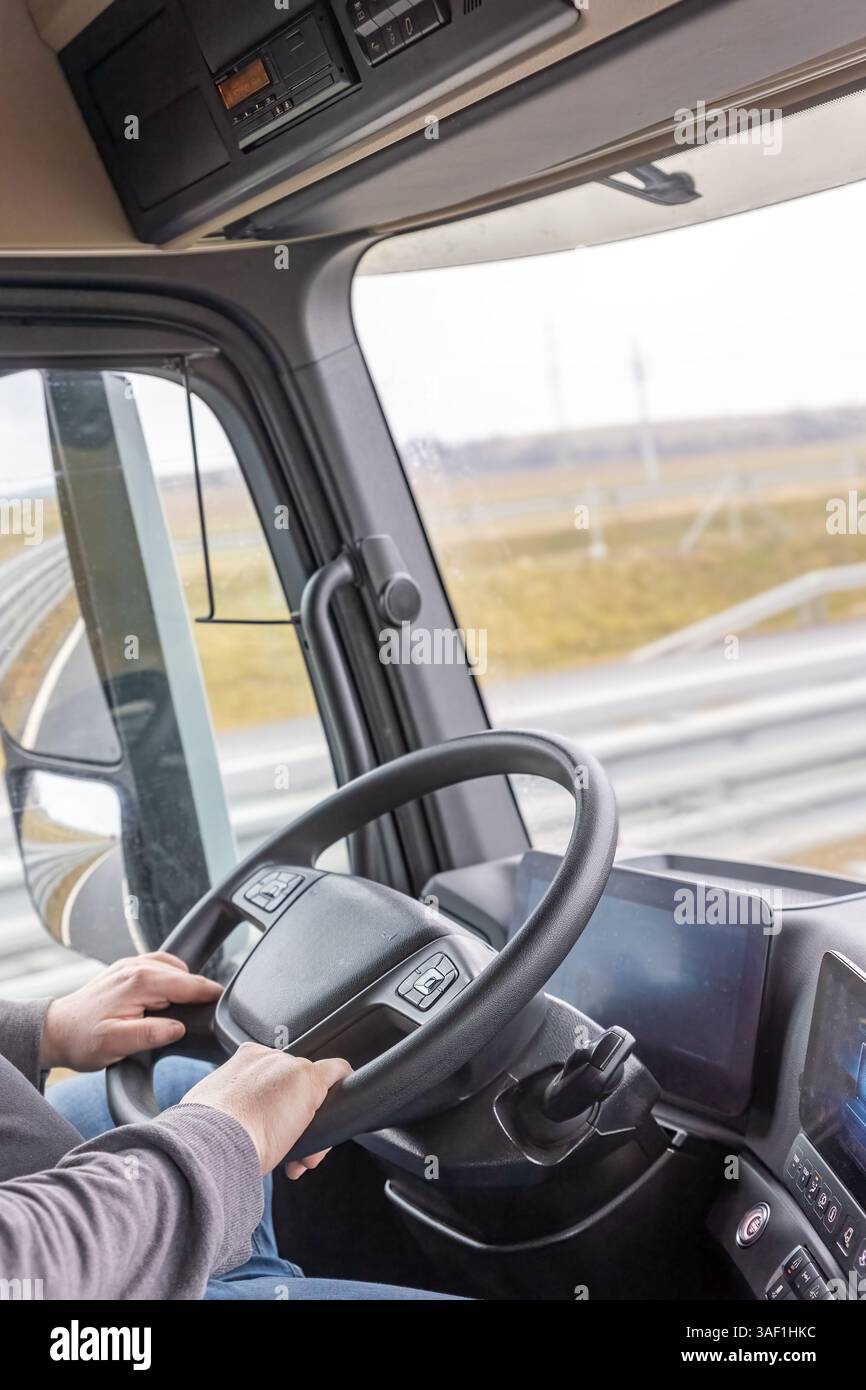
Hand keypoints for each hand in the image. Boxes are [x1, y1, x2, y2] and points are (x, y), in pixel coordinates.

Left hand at [40, 952, 222, 1071]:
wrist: (56, 1030)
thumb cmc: (83, 1040)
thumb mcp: (116, 1044)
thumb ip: (151, 1034)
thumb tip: (178, 1027)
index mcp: (141, 982)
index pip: (189, 984)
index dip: (211, 994)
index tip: (227, 1003)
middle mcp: (138, 966)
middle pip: (185, 974)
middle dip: (201, 989)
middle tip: (213, 1010)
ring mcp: (131, 964)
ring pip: (174, 966)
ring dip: (186, 982)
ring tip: (192, 1005)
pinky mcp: (127, 968)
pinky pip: (161, 964)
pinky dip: (172, 975)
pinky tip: (172, 993)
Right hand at [180, 1043, 351, 1175]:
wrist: (211, 1144)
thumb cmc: (206, 1137)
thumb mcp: (209, 1111)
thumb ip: (227, 1105)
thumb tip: (233, 1119)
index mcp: (240, 1062)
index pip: (268, 1078)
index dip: (272, 1105)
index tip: (267, 1127)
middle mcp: (266, 1058)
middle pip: (292, 1085)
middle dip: (293, 1119)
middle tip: (286, 1149)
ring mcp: (288, 1067)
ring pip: (313, 1089)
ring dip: (309, 1124)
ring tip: (300, 1156)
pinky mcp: (309, 1080)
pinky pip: (336, 1072)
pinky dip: (341, 1086)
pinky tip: (343, 1109)